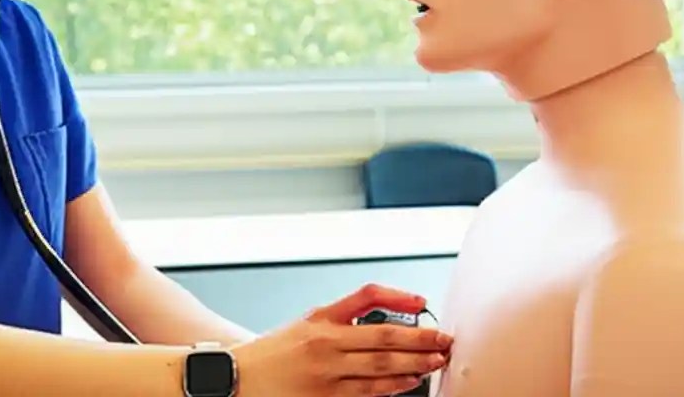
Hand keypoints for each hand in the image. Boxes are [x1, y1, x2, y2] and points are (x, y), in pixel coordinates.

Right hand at [230, 283, 451, 396]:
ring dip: (414, 364)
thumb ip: (341, 322)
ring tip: (434, 362)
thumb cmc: (273, 354)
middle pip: (384, 336)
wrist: (239, 379)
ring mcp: (327, 372)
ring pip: (382, 366)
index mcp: (321, 317)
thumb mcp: (304, 324)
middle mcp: (326, 342)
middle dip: (420, 338)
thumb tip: (386, 323)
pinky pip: (368, 391)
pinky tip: (408, 382)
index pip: (367, 296)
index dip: (399, 297)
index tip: (421, 302)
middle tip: (443, 339)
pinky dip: (392, 386)